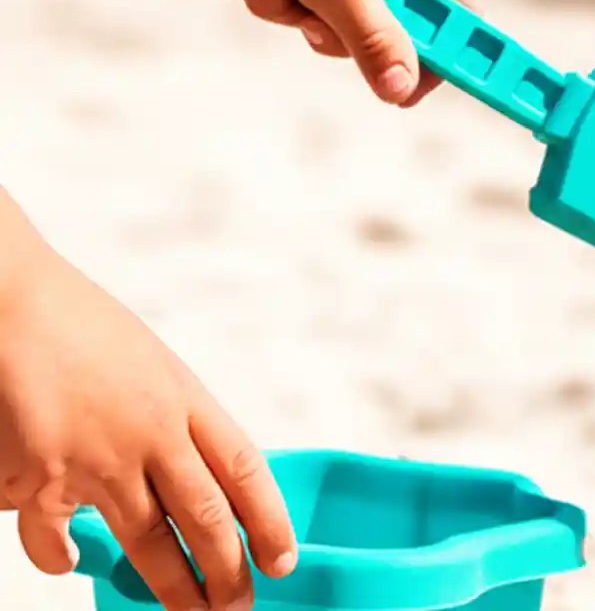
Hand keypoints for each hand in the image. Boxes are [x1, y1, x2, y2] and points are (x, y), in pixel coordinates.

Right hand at [0, 195, 296, 609]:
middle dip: (228, 572)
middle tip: (239, 606)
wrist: (11, 298)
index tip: (284, 560)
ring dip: (174, 585)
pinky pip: (54, 538)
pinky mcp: (41, 476)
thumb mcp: (151, 365)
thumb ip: (174, 418)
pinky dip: (60, 557)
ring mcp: (98, 457)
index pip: (245, 471)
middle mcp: (152, 432)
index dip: (270, 522)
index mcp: (185, 399)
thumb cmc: (80, 328)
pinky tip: (70, 561)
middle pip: (205, 517)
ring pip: (148, 540)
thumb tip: (191, 473)